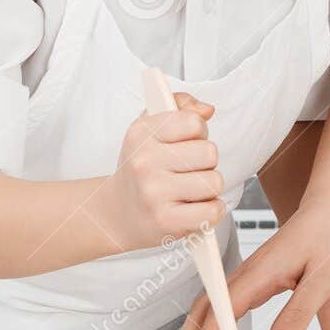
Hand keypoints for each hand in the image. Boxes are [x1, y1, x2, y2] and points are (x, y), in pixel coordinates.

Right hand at [102, 93, 223, 250]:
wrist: (115, 213)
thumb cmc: (141, 169)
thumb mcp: (150, 129)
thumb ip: (182, 108)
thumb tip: (207, 110)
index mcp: (142, 134)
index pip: (194, 122)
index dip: (199, 133)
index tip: (186, 143)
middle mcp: (145, 162)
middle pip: (210, 153)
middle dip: (206, 163)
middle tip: (187, 170)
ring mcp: (154, 193)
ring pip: (214, 182)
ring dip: (208, 188)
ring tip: (188, 190)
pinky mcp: (166, 220)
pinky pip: (212, 210)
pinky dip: (210, 211)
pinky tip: (194, 208)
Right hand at [173, 202, 329, 329]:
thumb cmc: (329, 237)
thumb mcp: (323, 280)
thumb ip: (299, 313)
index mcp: (263, 272)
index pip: (227, 307)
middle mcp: (249, 271)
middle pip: (207, 305)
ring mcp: (249, 273)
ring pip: (212, 303)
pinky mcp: (255, 276)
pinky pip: (224, 300)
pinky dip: (212, 321)